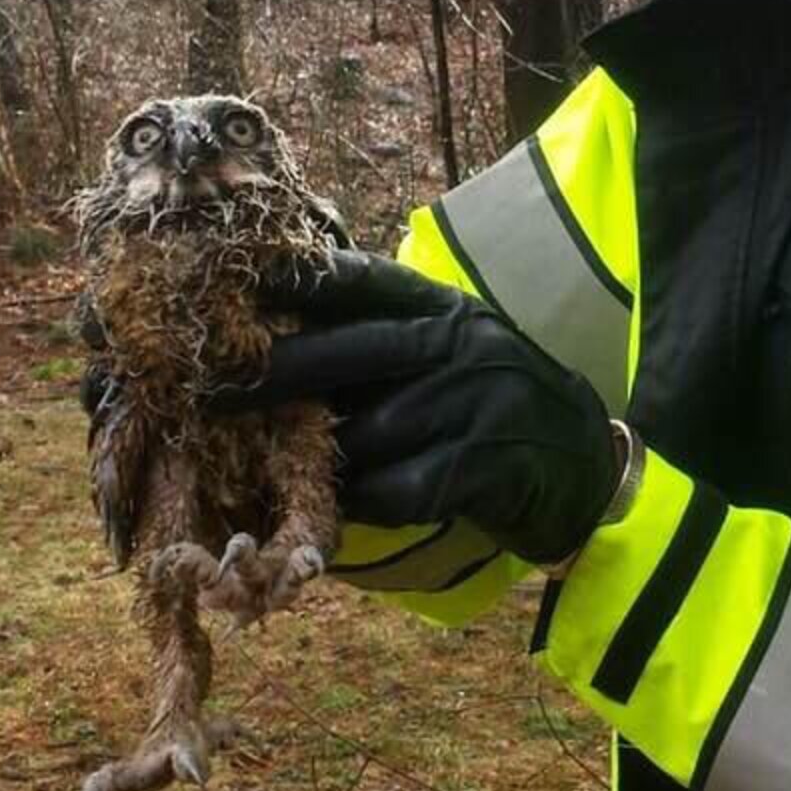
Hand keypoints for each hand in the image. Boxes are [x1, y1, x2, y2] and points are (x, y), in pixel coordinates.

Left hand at [235, 251, 619, 565]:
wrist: (586, 467)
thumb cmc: (498, 407)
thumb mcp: (454, 353)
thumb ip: (387, 346)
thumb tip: (280, 350)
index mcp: (446, 310)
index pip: (362, 282)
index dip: (296, 279)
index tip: (235, 280)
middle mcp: (462, 344)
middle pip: (349, 353)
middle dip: (271, 375)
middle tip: (204, 394)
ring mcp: (478, 401)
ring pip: (367, 435)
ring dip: (322, 462)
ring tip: (285, 474)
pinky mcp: (487, 463)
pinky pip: (398, 490)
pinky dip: (366, 504)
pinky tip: (350, 511)